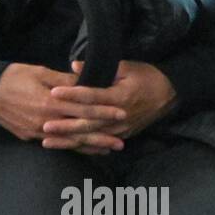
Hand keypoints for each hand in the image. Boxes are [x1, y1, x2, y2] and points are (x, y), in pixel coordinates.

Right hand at [0, 62, 127, 152]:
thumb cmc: (13, 77)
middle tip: (122, 141)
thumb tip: (86, 82)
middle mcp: (46, 120)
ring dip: (90, 147)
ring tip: (108, 150)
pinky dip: (71, 148)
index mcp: (51, 101)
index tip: (121, 114)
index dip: (103, 111)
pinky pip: (55, 144)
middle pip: (80, 130)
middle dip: (102, 136)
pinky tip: (83, 149)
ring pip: (69, 142)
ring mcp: (38, 132)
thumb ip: (65, 80)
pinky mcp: (29, 137)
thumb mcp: (41, 72)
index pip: (84, 108)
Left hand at [42, 61, 177, 150]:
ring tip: (47, 141)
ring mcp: (121, 129)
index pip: (91, 96)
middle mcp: (119, 116)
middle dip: (65, 125)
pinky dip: (82, 147)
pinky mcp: (122, 135)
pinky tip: (66, 148)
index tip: (53, 92)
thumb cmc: (147, 77)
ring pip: (91, 137)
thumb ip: (100, 68)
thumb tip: (74, 66)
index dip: (72, 94)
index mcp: (119, 96)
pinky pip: (99, 143)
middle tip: (44, 125)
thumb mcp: (127, 66)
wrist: (170, 95)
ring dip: (68, 140)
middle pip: (88, 122)